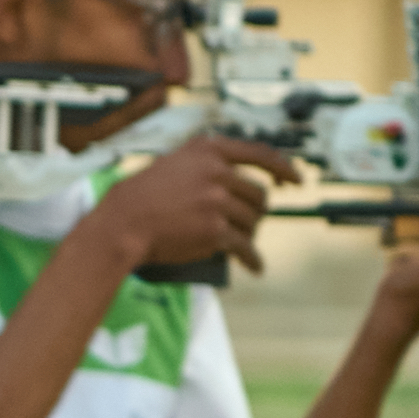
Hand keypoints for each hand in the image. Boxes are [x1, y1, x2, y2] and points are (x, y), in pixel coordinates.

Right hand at [95, 133, 297, 279]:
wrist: (122, 223)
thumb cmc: (141, 197)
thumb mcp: (175, 163)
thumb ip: (206, 165)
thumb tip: (237, 181)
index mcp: (209, 150)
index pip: (260, 154)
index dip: (283, 168)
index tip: (296, 180)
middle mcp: (217, 172)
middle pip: (258, 195)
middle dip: (255, 212)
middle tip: (247, 224)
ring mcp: (217, 201)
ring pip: (252, 221)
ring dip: (249, 235)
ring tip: (240, 244)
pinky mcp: (214, 231)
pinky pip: (244, 247)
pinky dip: (252, 259)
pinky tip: (255, 267)